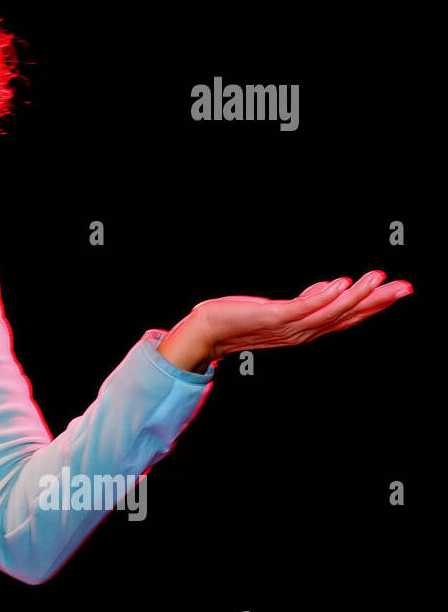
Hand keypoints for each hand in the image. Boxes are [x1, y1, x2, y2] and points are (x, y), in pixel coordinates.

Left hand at [188, 270, 412, 363]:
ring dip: (356, 296)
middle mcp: (303, 332)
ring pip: (330, 312)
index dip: (375, 305)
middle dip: (377, 302)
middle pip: (348, 317)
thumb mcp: (282, 308)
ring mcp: (289, 327)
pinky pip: (303, 308)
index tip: (400, 289)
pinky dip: (323, 297)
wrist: (207, 331)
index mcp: (308, 329)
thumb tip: (332, 286)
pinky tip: (340, 284)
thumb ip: (309, 299)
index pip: (348, 317)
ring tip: (377, 279)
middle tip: (405, 287)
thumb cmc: (242, 318)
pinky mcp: (272, 318)